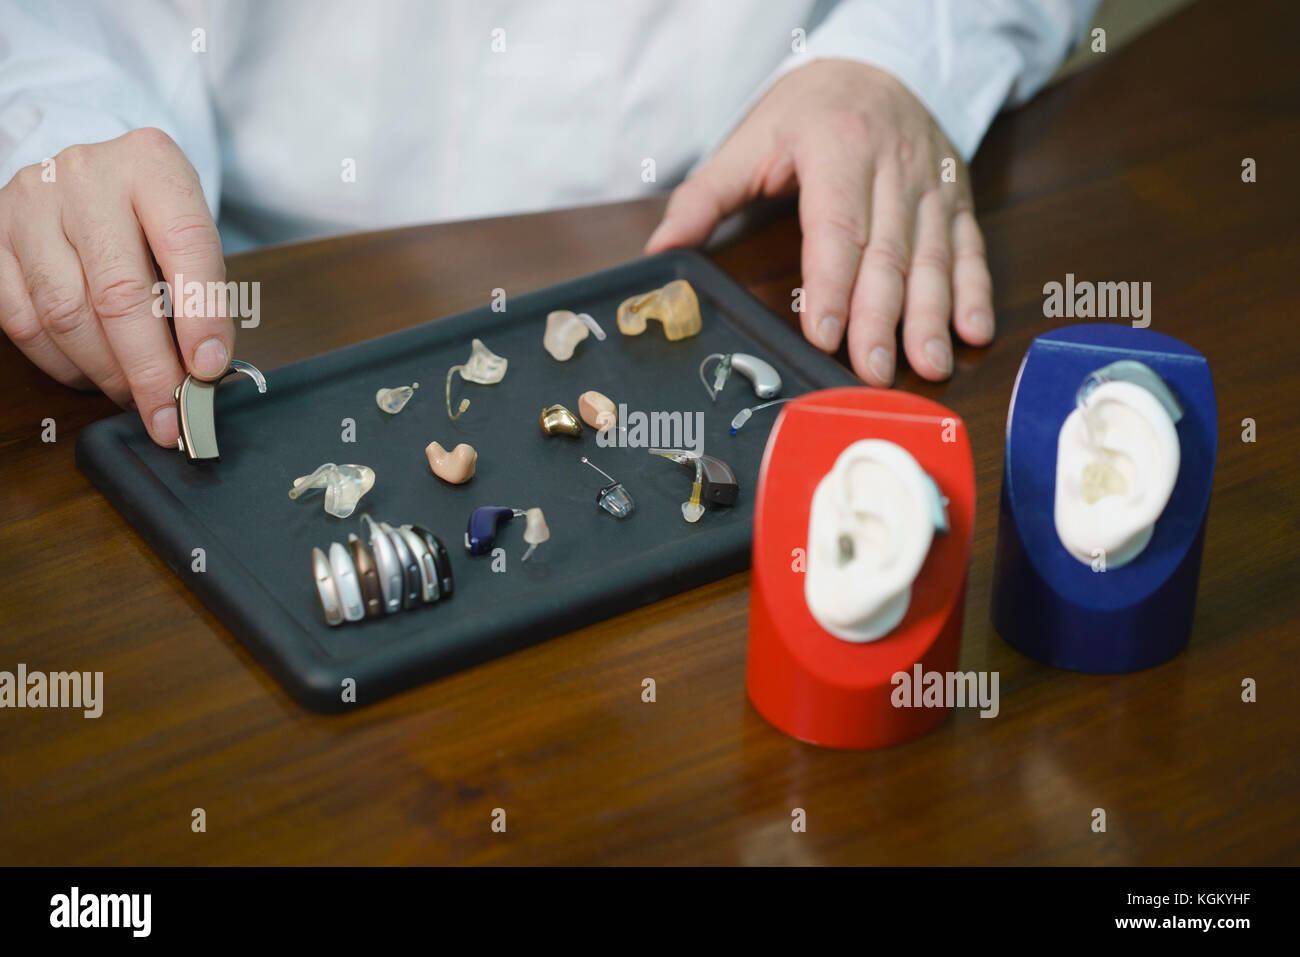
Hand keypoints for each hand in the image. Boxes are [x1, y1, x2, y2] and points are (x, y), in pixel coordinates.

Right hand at [0, 127, 231, 445]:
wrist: (90, 173)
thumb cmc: (150, 211)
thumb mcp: (189, 231)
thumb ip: (201, 291)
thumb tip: (202, 370)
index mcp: (151, 165)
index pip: (186, 244)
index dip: (201, 317)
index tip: (208, 370)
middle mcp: (85, 177)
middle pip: (118, 292)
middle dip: (148, 368)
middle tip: (169, 414)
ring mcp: (30, 205)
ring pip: (65, 314)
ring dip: (105, 372)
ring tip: (135, 395)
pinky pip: (24, 322)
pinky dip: (62, 363)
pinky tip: (91, 374)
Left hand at [646, 60, 993, 384]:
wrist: (881, 63)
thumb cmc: (810, 109)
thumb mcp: (750, 139)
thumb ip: (704, 198)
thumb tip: (662, 252)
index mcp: (837, 147)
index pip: (835, 226)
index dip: (832, 285)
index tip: (825, 336)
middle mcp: (892, 167)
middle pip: (886, 252)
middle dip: (880, 318)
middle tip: (872, 373)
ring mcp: (930, 186)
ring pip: (932, 257)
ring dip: (931, 317)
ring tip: (927, 366)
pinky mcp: (955, 200)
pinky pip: (969, 249)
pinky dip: (975, 291)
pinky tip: (974, 331)